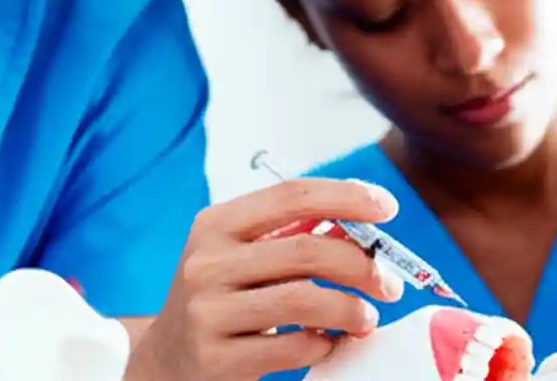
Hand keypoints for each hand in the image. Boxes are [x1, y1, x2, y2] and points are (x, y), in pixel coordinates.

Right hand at [126, 178, 406, 380]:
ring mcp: (207, 312)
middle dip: (363, 265)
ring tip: (367, 319)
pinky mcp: (216, 358)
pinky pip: (292, 347)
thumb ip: (293, 235)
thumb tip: (364, 225)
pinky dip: (325, 344)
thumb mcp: (241, 255)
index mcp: (216, 224)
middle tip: (390, 283)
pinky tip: (329, 342)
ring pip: (304, 301)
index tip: (388, 208)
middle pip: (307, 251)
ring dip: (351, 309)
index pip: (292, 195)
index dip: (346, 196)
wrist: (165, 361)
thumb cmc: (221, 298)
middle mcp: (206, 263)